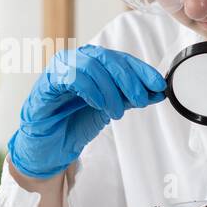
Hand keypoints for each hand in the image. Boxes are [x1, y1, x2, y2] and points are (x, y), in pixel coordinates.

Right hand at [7, 45, 165, 179]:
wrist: (49, 147)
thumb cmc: (74, 123)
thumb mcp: (109, 109)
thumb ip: (129, 98)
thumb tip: (156, 92)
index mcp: (92, 63)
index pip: (121, 59)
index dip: (142, 70)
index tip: (158, 85)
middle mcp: (76, 61)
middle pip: (108, 59)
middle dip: (129, 79)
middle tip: (141, 99)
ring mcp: (60, 69)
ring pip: (91, 65)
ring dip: (110, 89)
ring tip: (116, 111)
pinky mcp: (47, 82)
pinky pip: (71, 77)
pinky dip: (90, 89)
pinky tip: (98, 104)